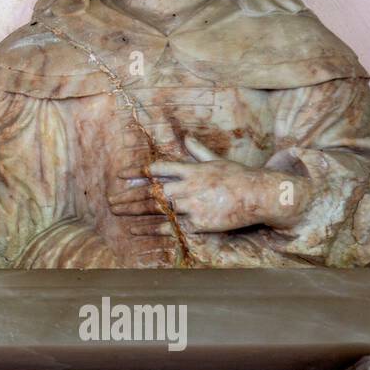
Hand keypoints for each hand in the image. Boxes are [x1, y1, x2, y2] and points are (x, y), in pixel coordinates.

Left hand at [108, 136, 309, 234]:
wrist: (259, 195)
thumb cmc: (239, 176)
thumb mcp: (217, 160)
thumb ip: (198, 152)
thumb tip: (186, 138)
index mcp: (190, 170)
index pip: (158, 168)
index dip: (139, 172)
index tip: (121, 175)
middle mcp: (187, 187)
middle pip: (152, 192)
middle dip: (129, 196)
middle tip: (110, 200)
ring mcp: (192, 205)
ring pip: (157, 209)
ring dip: (134, 211)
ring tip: (117, 213)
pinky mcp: (199, 223)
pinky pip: (172, 227)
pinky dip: (153, 229)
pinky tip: (136, 231)